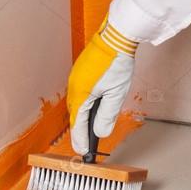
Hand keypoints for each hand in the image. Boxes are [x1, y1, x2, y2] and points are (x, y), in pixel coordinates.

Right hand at [67, 19, 137, 154]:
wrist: (115, 37)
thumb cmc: (117, 63)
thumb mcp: (116, 94)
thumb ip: (107, 116)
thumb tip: (100, 132)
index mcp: (80, 95)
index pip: (77, 124)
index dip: (80, 140)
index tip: (83, 152)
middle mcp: (73, 87)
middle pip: (75, 115)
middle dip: (80, 130)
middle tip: (87, 145)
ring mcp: (75, 79)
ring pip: (77, 104)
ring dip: (83, 117)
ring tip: (91, 130)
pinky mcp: (80, 73)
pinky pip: (79, 94)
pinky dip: (85, 104)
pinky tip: (94, 107)